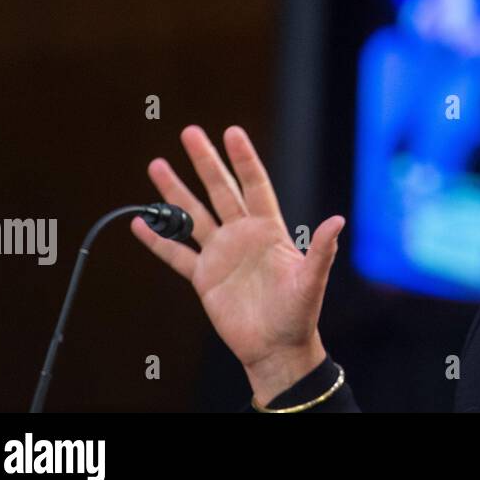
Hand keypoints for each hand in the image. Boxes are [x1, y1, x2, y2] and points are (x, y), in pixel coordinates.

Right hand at [130, 125, 344, 404]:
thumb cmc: (299, 313)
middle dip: (205, 162)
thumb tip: (338, 220)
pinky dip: (158, 240)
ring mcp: (221, 254)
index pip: (254, 186)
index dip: (244, 160)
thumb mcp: (311, 280)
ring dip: (175, 192)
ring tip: (157, 165)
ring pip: (193, 216)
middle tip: (189, 132)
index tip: (232, 132)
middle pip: (220, 191)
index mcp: (268, 230)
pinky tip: (140, 223)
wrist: (277, 347)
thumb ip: (321, 250)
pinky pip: (177, 255)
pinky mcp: (204, 278)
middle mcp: (242, 235)